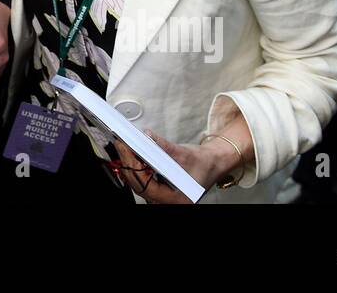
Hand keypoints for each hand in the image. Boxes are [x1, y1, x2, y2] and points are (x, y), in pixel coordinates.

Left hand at [112, 130, 231, 203]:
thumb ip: (164, 146)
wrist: (215, 163)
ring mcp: (164, 197)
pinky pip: (145, 182)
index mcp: (177, 198)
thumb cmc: (205, 163)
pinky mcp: (162, 189)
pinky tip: (133, 157)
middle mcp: (169, 201)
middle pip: (140, 187)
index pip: (146, 186)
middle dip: (128, 166)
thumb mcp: (184, 153)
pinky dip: (138, 169)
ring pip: (140, 185)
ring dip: (131, 167)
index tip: (125, 151)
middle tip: (121, 147)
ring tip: (125, 150)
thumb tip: (147, 136)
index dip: (133, 168)